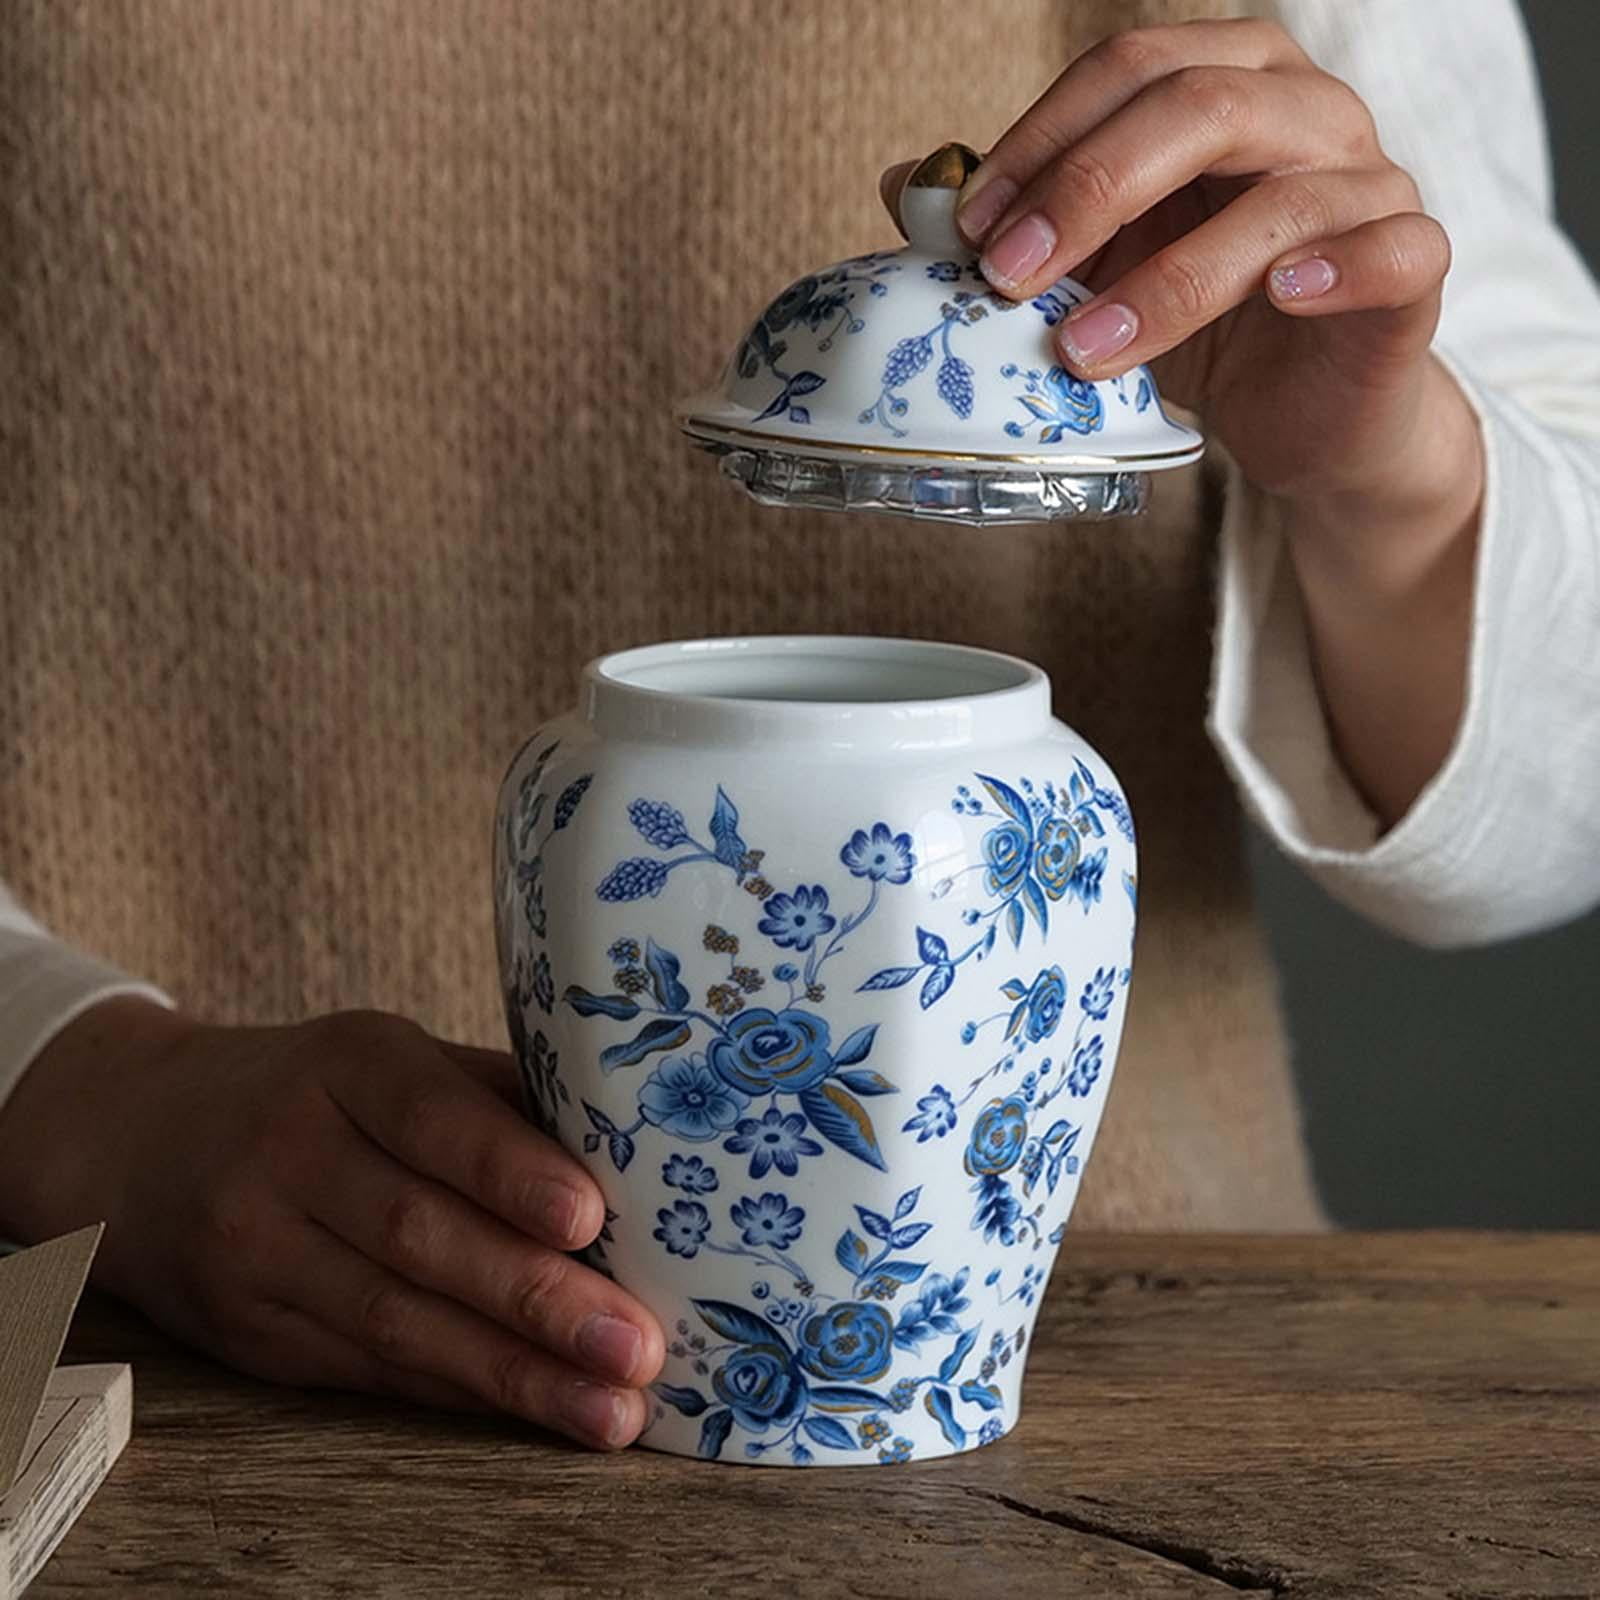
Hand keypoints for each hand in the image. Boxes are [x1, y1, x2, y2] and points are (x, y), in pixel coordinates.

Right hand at [0, 998, 663, 1449]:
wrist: (139, 1136)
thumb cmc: (317, 1090)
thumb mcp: (391, 1059)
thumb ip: (497, 1098)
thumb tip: (631, 1155)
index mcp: (346, 1062)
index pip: (431, 1118)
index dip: (508, 1170)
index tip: (590, 1218)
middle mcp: (289, 1150)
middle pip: (419, 1233)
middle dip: (535, 1298)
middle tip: (635, 1345)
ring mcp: (254, 1247)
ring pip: (395, 1319)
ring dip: (512, 1372)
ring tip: (610, 1408)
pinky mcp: (246, 1332)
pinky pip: (366, 1368)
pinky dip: (459, 1392)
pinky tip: (533, 1411)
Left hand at [882, 18, 1486, 823]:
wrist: (1301, 413)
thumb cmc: (1201, 326)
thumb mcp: (1095, 271)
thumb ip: (1020, 222)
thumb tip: (906, 184)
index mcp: (1226, 82)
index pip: (1127, 69)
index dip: (1041, 140)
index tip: (968, 229)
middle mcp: (1304, 111)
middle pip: (1199, 106)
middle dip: (1087, 191)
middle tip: (1008, 276)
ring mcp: (1369, 181)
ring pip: (1276, 200)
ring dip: (1169, 278)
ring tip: (1083, 350)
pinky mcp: (1415, 264)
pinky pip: (1390, 249)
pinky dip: (1335, 268)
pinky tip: (1278, 297)